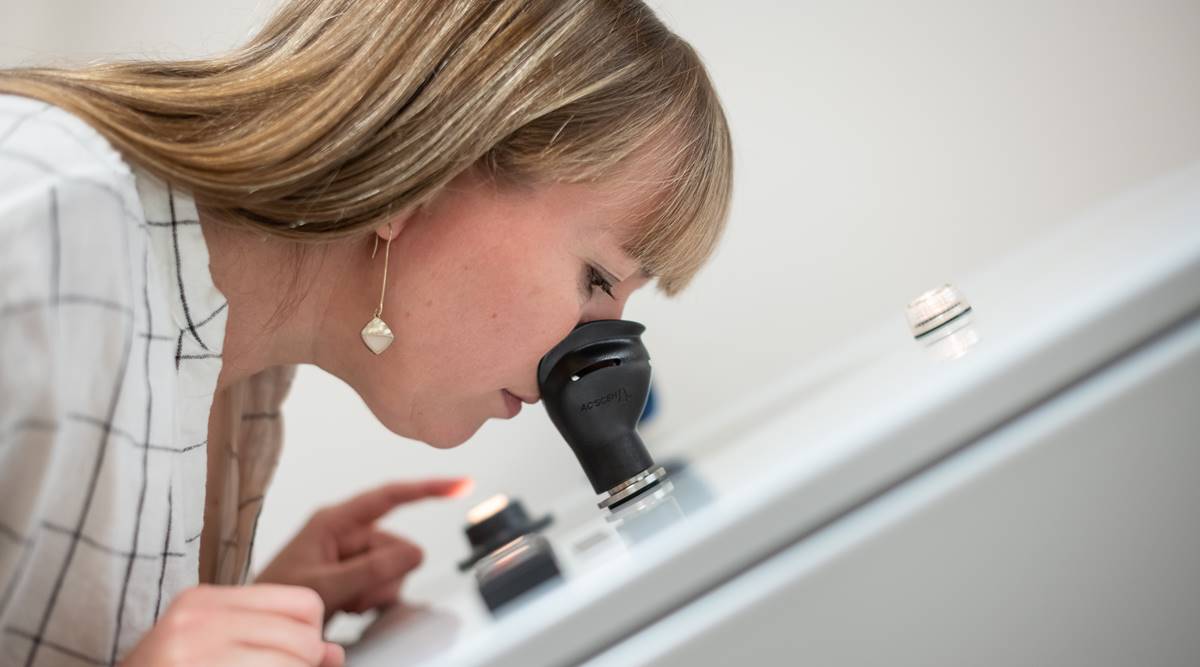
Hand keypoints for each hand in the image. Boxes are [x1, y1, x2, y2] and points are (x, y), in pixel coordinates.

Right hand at [121, 584, 342, 666]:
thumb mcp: (211, 647)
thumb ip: (273, 640)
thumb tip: (333, 652)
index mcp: (204, 601)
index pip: (304, 603)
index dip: (309, 638)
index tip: (293, 657)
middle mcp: (197, 621)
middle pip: (303, 639)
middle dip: (302, 666)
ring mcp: (194, 655)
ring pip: (293, 664)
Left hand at [256, 478, 470, 618]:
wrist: (259, 630)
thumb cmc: (275, 599)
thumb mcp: (323, 586)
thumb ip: (369, 570)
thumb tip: (415, 553)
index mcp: (334, 521)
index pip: (390, 497)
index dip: (428, 489)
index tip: (461, 484)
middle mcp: (348, 533)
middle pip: (398, 546)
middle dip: (383, 577)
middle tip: (352, 598)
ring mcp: (354, 555)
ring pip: (397, 569)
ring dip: (377, 592)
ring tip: (346, 605)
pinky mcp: (358, 575)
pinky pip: (388, 584)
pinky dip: (375, 599)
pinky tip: (352, 608)